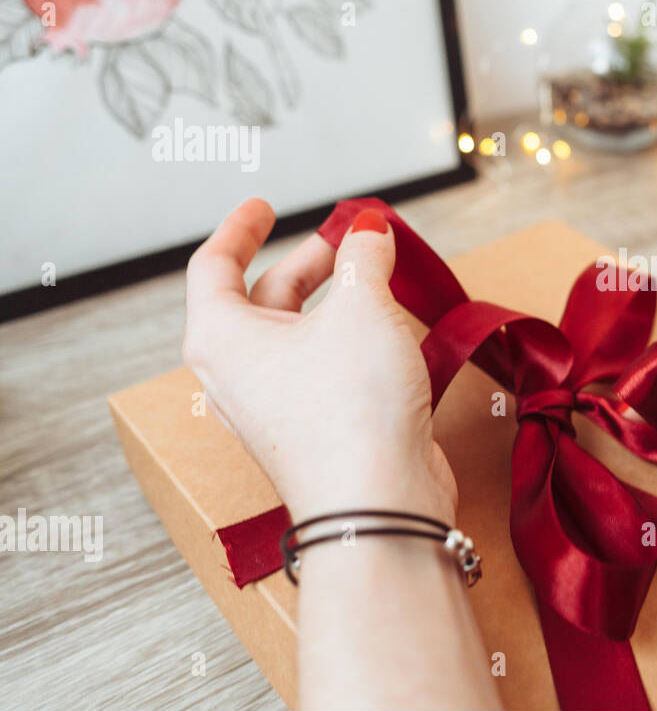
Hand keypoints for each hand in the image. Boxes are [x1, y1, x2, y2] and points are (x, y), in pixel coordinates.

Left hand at [182, 199, 454, 521]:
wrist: (376, 505)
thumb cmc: (351, 413)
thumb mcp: (362, 309)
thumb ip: (365, 258)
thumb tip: (370, 230)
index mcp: (222, 338)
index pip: (214, 266)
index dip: (242, 228)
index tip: (265, 206)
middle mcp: (238, 375)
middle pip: (263, 299)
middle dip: (308, 264)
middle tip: (350, 242)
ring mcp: (275, 408)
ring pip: (297, 337)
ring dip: (335, 303)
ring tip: (378, 281)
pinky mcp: (314, 432)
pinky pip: (322, 371)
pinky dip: (349, 342)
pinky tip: (389, 335)